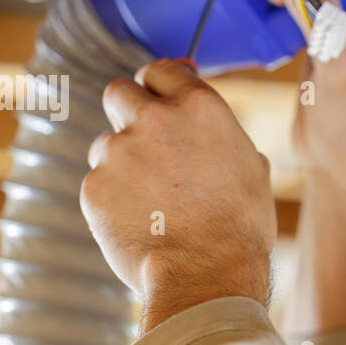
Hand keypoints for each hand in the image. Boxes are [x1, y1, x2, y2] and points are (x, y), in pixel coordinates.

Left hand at [81, 59, 276, 331]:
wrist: (206, 274)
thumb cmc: (239, 227)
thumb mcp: (251, 168)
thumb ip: (222, 136)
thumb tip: (210, 128)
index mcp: (199, 107)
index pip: (161, 70)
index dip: (157, 85)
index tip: (156, 97)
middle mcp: (155, 119)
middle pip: (119, 92)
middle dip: (127, 112)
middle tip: (142, 142)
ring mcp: (119, 152)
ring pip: (105, 144)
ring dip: (121, 164)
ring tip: (150, 202)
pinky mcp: (94, 186)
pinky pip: (98, 184)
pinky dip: (112, 200)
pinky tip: (139, 222)